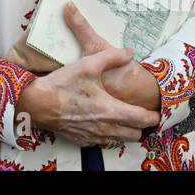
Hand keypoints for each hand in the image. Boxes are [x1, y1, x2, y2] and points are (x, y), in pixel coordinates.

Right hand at [16, 2, 159, 147]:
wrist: (38, 103)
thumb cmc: (63, 84)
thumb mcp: (88, 64)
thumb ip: (112, 56)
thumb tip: (130, 52)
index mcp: (111, 110)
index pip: (142, 119)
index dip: (153, 117)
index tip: (157, 112)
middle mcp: (105, 127)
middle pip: (134, 135)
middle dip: (140, 126)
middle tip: (140, 115)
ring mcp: (93, 136)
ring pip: (119, 140)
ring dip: (125, 131)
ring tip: (123, 118)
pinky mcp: (82, 140)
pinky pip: (102, 141)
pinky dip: (107, 134)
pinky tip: (101, 122)